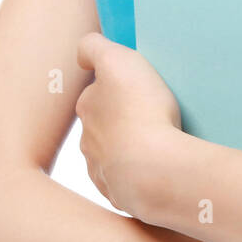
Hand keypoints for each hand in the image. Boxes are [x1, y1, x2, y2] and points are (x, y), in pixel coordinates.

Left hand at [75, 31, 181, 220]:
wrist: (154, 170)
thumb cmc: (140, 110)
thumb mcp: (118, 60)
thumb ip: (93, 47)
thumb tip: (82, 54)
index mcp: (87, 107)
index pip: (96, 91)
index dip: (113, 87)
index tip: (134, 88)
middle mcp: (87, 140)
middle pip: (103, 124)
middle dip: (120, 120)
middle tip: (150, 115)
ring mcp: (102, 170)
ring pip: (113, 154)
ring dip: (129, 148)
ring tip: (159, 143)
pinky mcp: (120, 195)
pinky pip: (127, 180)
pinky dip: (138, 173)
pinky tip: (157, 167)